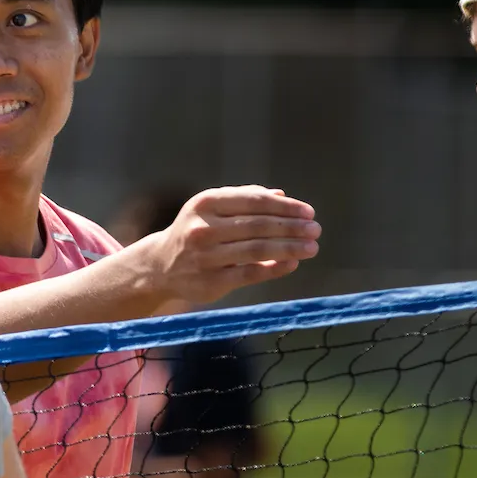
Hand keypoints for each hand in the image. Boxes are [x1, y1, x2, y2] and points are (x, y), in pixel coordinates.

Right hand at [129, 187, 318, 312]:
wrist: (161, 266)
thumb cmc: (194, 231)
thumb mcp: (211, 208)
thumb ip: (244, 199)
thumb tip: (283, 196)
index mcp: (206, 203)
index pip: (255, 201)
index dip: (285, 207)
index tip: (308, 212)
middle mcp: (204, 228)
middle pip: (259, 226)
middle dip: (292, 227)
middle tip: (315, 230)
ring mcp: (207, 256)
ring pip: (258, 250)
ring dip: (290, 248)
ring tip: (311, 247)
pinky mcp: (212, 281)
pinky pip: (251, 273)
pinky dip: (275, 268)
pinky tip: (292, 263)